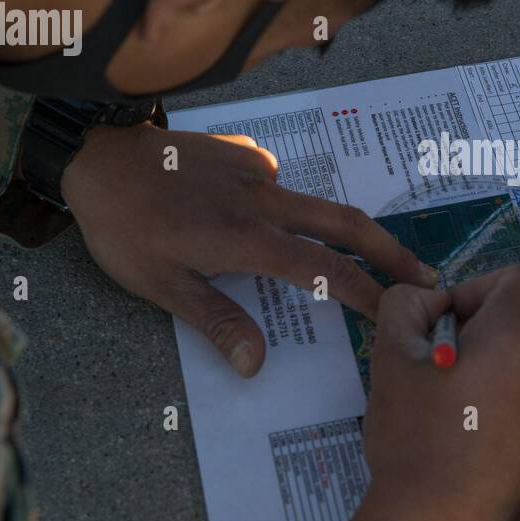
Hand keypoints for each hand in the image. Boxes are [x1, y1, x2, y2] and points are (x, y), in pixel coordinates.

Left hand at [60, 122, 435, 375]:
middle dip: (390, 250)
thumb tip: (257, 366)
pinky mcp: (241, 154)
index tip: (398, 311)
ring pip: (318, 201)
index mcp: (248, 239)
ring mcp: (255, 172)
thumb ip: (215, 321)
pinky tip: (275, 216)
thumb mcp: (160, 286)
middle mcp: (264, 201)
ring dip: (352, 228)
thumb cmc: (123, 226)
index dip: (367, 292)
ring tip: (372, 251)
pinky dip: (291, 203)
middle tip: (423, 273)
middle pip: (345, 223)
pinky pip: (280, 181)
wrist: (96, 154)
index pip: (325, 269)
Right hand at [341, 266, 519, 520]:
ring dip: (497, 364)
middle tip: (442, 363)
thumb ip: (407, 303)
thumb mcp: (392, 353)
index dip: (477, 288)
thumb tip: (430, 302)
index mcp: (519, 332)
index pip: (518, 277)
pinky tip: (474, 430)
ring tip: (455, 400)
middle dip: (484, 328)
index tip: (446, 322)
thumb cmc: (415, 434)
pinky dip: (511, 398)